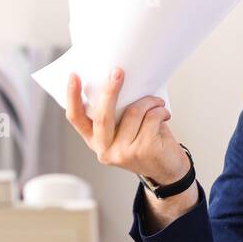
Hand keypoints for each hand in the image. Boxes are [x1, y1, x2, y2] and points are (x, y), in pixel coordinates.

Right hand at [65, 68, 187, 183]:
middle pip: (102, 115)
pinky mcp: (143, 150)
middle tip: (118, 72)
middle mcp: (105, 150)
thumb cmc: (148, 141)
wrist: (169, 169)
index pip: (76, 119)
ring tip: (157, 102)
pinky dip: (160, 110)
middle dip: (110, 90)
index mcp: (95, 141)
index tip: (74, 76)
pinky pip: (151, 117)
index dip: (72, 97)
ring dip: (149, 101)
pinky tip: (164, 114)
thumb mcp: (126, 129)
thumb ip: (117, 114)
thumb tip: (118, 80)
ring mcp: (123, 152)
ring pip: (133, 111)